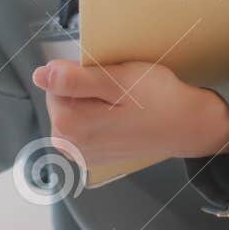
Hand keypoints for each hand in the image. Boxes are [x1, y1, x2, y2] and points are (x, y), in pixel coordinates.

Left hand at [30, 59, 228, 169]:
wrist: (188, 126)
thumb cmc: (158, 99)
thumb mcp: (117, 80)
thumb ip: (74, 79)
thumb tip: (40, 75)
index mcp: (69, 126)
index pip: (54, 81)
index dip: (80, 73)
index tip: (108, 80)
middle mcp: (70, 146)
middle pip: (60, 97)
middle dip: (84, 88)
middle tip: (118, 90)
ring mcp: (81, 154)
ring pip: (71, 109)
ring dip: (91, 101)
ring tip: (121, 103)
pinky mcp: (92, 156)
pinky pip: (82, 124)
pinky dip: (97, 115)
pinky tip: (120, 116)